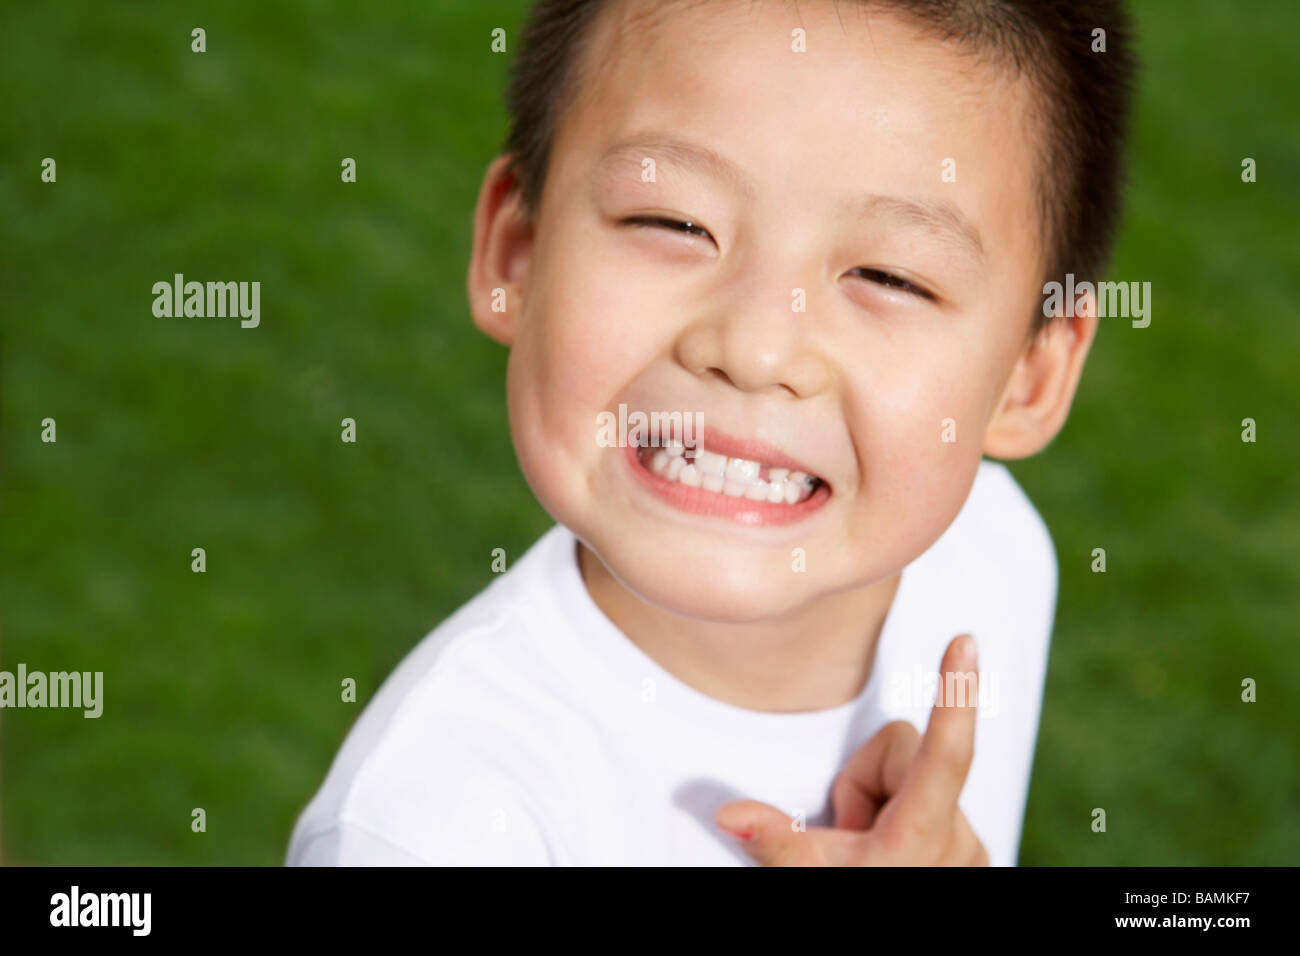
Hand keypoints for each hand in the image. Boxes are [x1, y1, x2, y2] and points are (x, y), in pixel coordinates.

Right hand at [714, 633, 987, 865]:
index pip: (943, 751)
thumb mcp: (812, 878)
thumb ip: (775, 839)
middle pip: (902, 753)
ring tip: (871, 850)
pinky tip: (891, 856)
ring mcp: (968, 846)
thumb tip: (727, 811)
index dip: (954, 692)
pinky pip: (930, 803)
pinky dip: (903, 819)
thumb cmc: (861, 911)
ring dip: (883, 804)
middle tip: (850, 833)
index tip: (965, 643)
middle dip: (867, 781)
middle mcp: (960, 836)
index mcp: (922, 833)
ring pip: (914, 779)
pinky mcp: (967, 852)